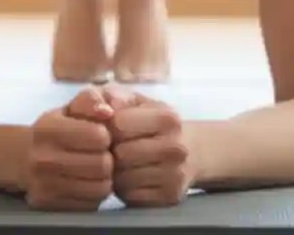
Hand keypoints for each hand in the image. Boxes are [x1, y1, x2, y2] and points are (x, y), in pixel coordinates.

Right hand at [22, 87, 117, 210]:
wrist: (21, 157)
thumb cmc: (54, 130)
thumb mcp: (68, 108)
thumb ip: (89, 101)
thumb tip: (107, 112)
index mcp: (48, 129)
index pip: (98, 136)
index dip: (106, 135)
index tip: (100, 135)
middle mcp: (43, 159)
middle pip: (102, 165)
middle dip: (108, 158)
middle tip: (101, 154)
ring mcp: (45, 185)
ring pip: (100, 188)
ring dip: (104, 178)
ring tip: (96, 169)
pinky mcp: (50, 206)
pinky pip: (91, 204)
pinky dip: (94, 194)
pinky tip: (86, 182)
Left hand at [108, 92, 194, 207]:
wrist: (191, 149)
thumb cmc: (154, 122)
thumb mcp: (138, 101)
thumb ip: (116, 97)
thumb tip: (102, 109)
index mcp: (168, 118)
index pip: (119, 124)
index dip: (107, 126)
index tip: (109, 127)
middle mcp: (176, 148)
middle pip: (120, 154)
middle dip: (111, 151)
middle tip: (113, 148)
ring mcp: (175, 175)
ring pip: (123, 179)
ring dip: (115, 172)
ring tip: (121, 163)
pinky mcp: (170, 197)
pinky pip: (131, 197)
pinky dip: (125, 189)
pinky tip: (130, 177)